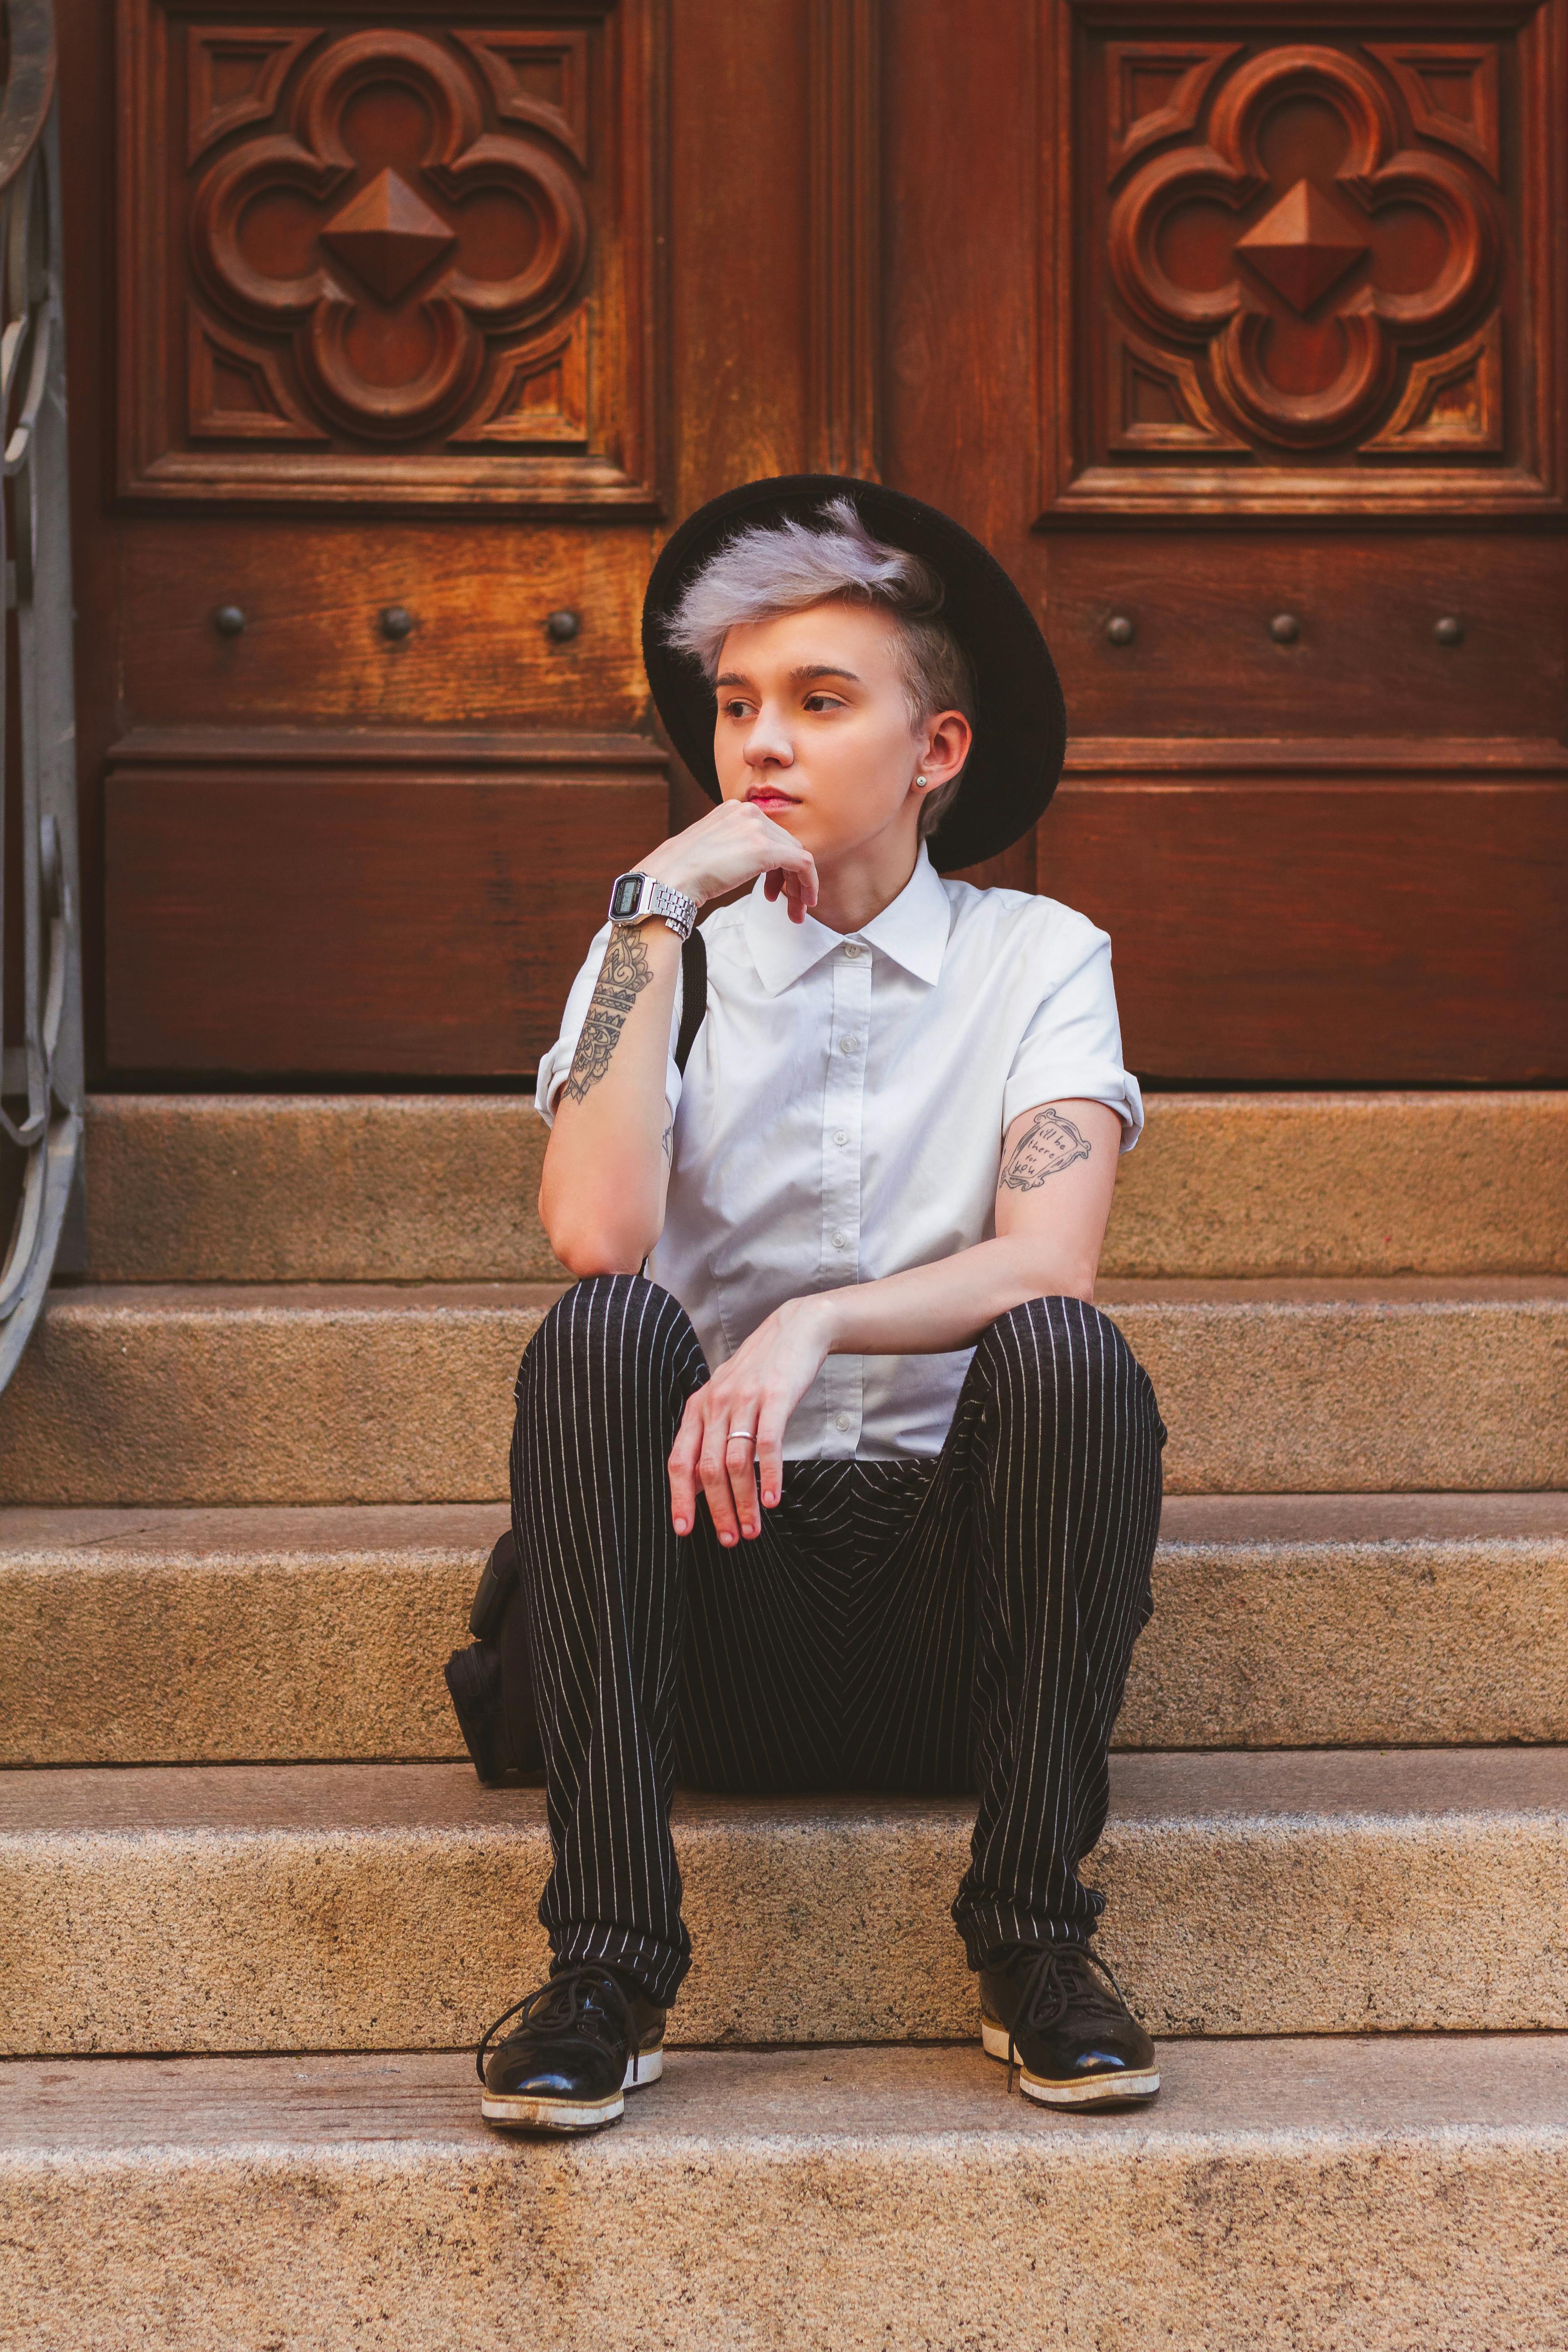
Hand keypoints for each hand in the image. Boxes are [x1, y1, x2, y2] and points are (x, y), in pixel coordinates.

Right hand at [642, 799, 818, 924]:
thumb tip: (744, 863)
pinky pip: (802, 863)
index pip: (768, 835)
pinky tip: (805, 902)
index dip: (776, 866)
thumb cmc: (680, 873)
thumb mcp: (709, 850)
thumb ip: (732, 848)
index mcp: (732, 809)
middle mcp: (747, 812)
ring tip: (795, 910)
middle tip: (787, 903)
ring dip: (798, 885)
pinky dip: (808, 883)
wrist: (669, 879)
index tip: (773, 890)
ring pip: (796, 854)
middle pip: (785, 844)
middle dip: (789, 877)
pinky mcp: (766, 849)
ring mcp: (757, 828)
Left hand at [668, 1296, 836, 1542]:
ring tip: (751, 1529)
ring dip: (743, 1502)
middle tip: (728, 1540)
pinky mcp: (774, 1398)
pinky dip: (769, 1477)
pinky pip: (767, 1445)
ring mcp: (744, 1401)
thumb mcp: (726, 1397)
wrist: (795, 1331)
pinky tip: (772, 1501)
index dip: (680, 1498)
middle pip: (708, 1469)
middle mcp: (715, 1404)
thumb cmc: (761, 1371)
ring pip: (736, 1463)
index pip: (679, 1460)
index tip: (684, 1530)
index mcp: (698, 1408)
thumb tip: (700, 1482)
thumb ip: (711, 1433)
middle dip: (717, 1510)